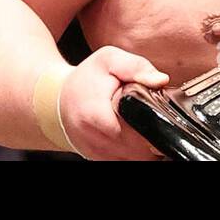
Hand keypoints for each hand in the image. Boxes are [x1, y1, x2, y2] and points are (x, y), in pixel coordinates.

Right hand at [58, 45, 169, 159]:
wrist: (58, 99)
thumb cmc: (87, 78)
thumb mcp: (109, 60)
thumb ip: (136, 67)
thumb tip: (160, 80)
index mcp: (94, 114)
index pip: (129, 130)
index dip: (147, 122)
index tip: (153, 111)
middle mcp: (92, 138)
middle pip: (135, 148)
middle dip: (149, 132)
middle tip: (149, 114)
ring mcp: (94, 153)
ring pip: (132, 157)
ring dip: (143, 144)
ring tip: (141, 122)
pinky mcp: (98, 159)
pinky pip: (124, 160)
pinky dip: (134, 150)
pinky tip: (133, 133)